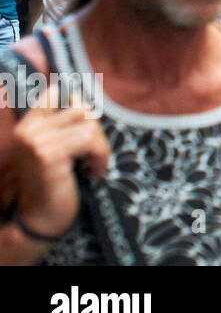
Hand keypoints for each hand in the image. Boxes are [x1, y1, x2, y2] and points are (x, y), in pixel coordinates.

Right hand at [8, 86, 109, 238]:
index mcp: (27, 125)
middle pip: (80, 110)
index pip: (54, 93)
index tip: (89, 122)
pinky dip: (100, 157)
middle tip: (95, 154)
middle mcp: (28, 130)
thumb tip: (82, 98)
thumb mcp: (55, 149)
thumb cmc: (54, 183)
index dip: (77, 102)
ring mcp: (36, 142)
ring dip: (100, 147)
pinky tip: (94, 172)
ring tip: (95, 165)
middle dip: (95, 131)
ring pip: (88, 126)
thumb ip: (63, 126)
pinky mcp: (48, 156)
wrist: (40, 218)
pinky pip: (89, 142)